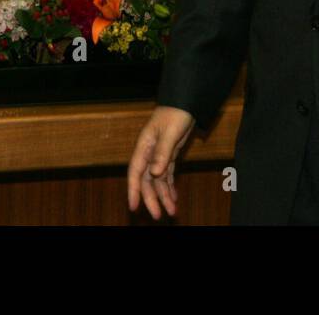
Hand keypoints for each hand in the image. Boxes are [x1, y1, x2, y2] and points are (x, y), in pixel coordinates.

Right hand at [127, 105, 195, 219]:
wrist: (185, 102)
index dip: (133, 190)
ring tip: (172, 211)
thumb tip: (154, 173)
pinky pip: (167, 175)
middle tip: (159, 215)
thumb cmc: (176, 113)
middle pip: (147, 180)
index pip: (135, 172)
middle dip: (152, 198)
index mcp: (144, 146)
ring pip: (158, 180)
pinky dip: (170, 187)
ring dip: (164, 196)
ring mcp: (158, 155)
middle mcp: (149, 153)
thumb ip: (162, 152)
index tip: (133, 207)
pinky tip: (174, 198)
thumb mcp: (170, 132)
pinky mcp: (168, 155)